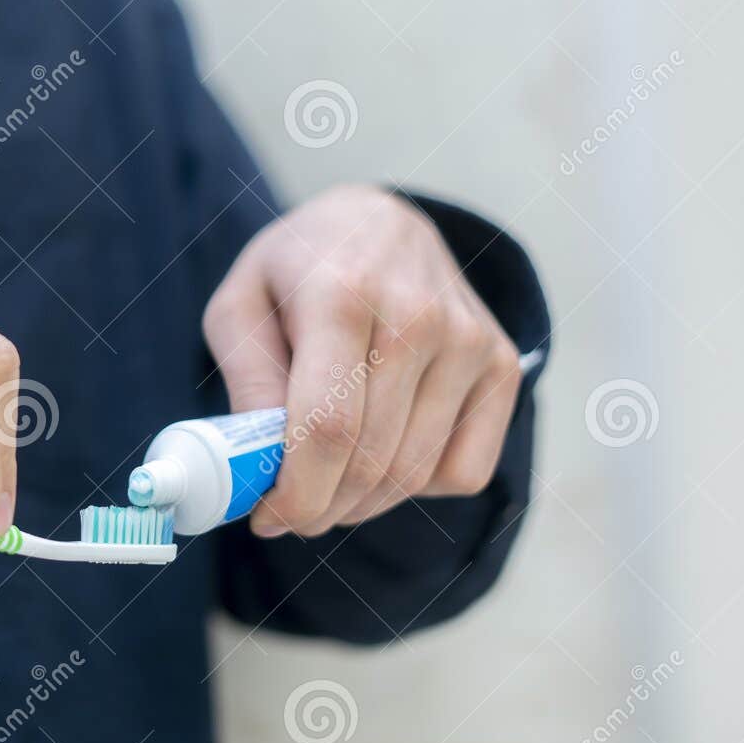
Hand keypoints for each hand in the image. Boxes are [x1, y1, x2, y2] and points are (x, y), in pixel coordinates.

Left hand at [202, 185, 520, 536]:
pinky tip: (386, 449)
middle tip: (290, 508)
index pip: (327, 427)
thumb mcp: (241, 306)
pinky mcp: (501, 365)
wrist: (378, 223)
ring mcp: (469, 341)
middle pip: (370, 461)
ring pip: (414, 475)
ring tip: (328, 479)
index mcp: (343, 294)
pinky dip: (419, 485)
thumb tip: (260, 462)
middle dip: (320, 507)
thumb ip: (246, 382)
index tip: (266, 518)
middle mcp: (419, 316)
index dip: (295, 493)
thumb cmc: (299, 270)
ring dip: (362, 502)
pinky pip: (463, 471)